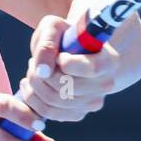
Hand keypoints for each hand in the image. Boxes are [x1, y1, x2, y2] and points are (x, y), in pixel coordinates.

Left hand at [17, 0, 140, 124]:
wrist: (67, 50)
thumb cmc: (63, 35)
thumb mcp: (53, 27)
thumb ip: (47, 44)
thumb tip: (43, 71)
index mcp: (109, 60)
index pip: (90, 69)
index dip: (67, 63)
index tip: (59, 55)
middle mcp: (106, 84)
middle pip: (66, 87)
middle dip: (41, 75)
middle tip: (33, 62)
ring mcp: (93, 102)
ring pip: (54, 101)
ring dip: (34, 86)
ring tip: (32, 71)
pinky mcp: (78, 113)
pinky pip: (50, 114)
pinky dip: (34, 100)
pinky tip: (31, 86)